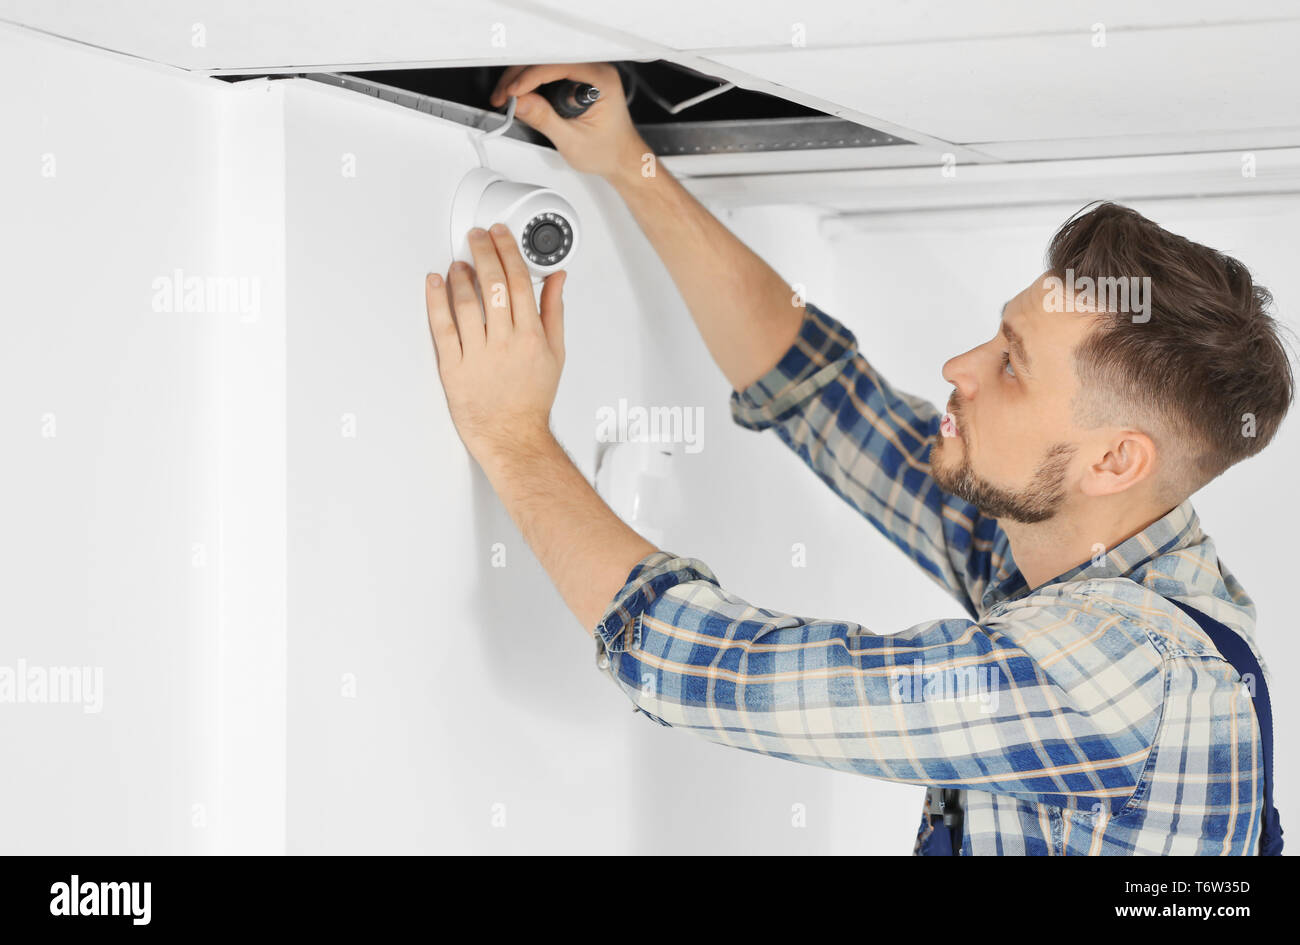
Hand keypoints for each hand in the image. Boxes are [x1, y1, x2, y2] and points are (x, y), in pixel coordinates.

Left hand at [425, 224, 565, 464]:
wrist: (512, 435)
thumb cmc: (531, 399)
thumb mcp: (555, 353)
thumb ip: (554, 310)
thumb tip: (557, 279)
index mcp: (531, 336)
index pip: (520, 281)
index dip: (508, 251)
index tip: (500, 235)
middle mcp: (505, 343)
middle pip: (493, 285)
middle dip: (484, 252)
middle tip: (477, 236)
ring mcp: (478, 355)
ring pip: (467, 304)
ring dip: (461, 275)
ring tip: (459, 262)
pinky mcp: (453, 368)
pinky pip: (442, 328)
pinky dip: (436, 301)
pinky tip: (435, 283)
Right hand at [489, 62, 648, 182]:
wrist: (622, 159)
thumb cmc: (609, 151)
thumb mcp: (572, 140)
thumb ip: (545, 120)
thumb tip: (520, 103)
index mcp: (600, 80)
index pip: (557, 66)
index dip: (530, 78)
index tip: (512, 93)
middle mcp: (594, 72)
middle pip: (547, 62)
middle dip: (520, 79)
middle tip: (503, 97)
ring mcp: (585, 76)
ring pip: (544, 68)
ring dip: (522, 82)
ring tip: (507, 100)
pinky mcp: (576, 82)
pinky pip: (548, 76)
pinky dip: (531, 86)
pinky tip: (519, 98)